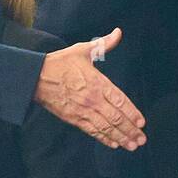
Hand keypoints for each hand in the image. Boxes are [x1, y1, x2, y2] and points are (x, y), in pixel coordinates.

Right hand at [34, 28, 145, 150]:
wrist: (36, 77)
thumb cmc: (60, 63)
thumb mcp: (83, 50)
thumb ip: (103, 44)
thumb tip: (117, 33)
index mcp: (97, 82)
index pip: (120, 100)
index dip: (132, 113)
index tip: (142, 122)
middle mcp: (92, 99)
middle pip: (116, 117)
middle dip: (130, 130)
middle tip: (141, 139)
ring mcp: (83, 110)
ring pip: (106, 127)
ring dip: (121, 137)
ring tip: (132, 145)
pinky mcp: (74, 118)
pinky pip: (92, 130)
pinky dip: (104, 138)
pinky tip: (113, 144)